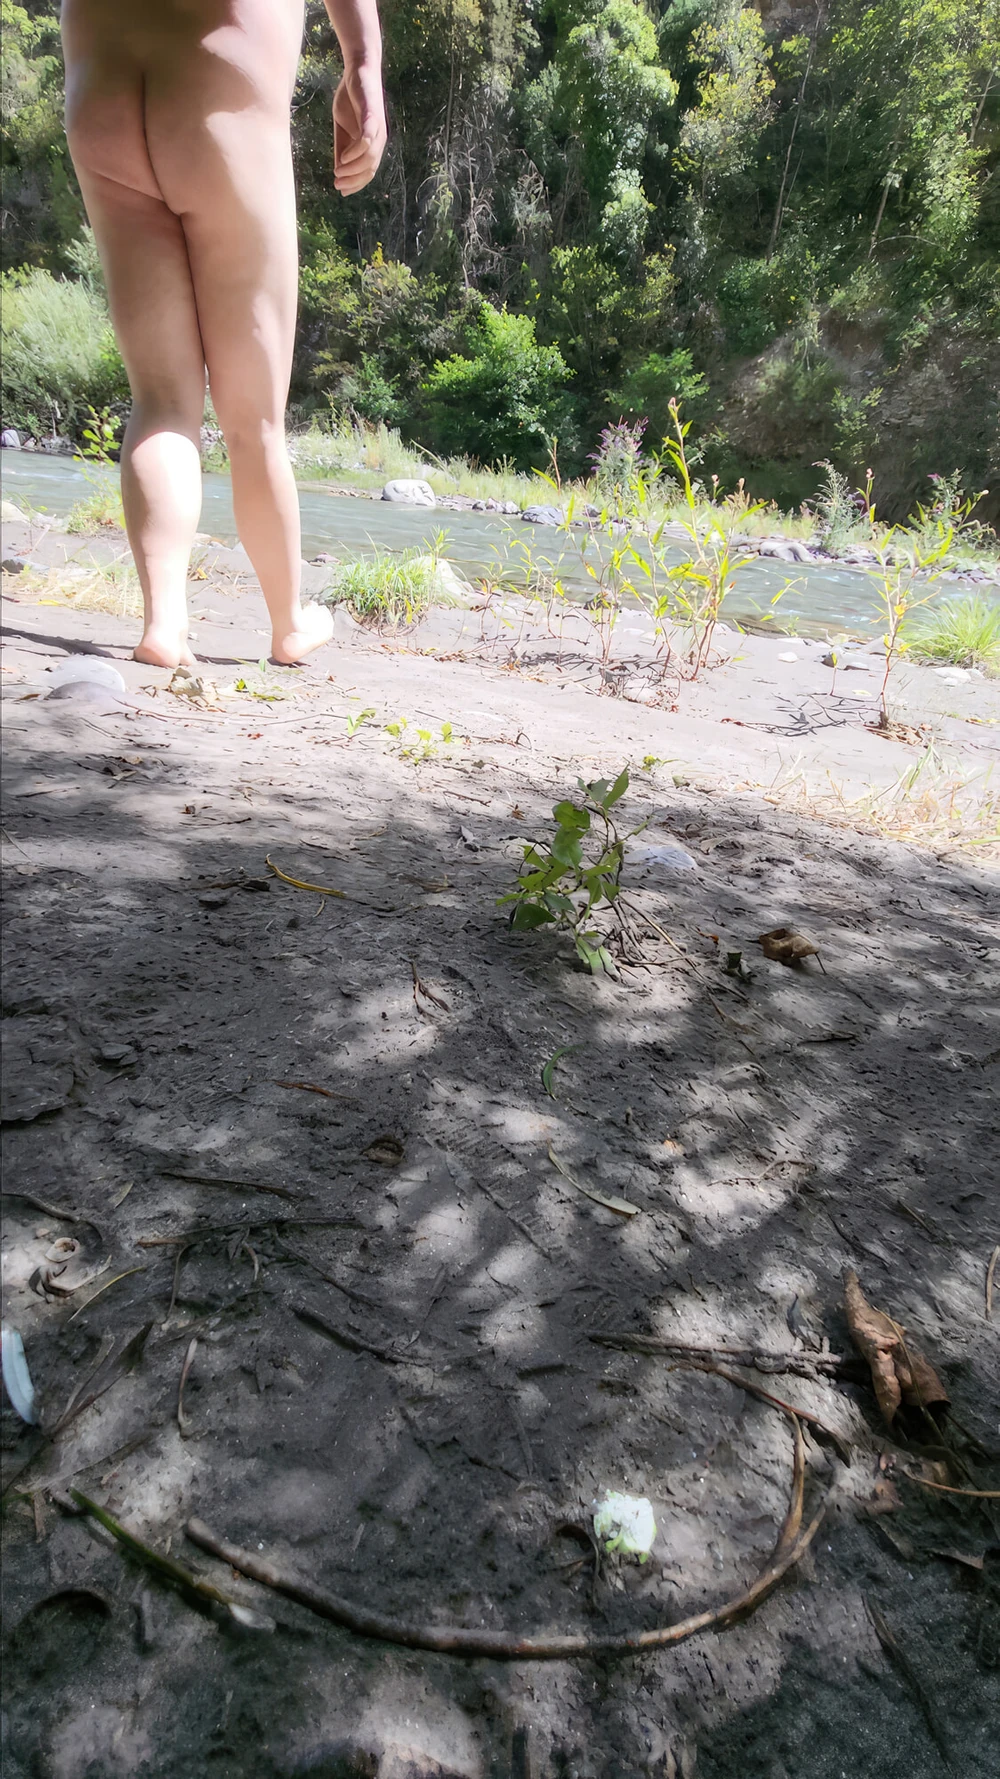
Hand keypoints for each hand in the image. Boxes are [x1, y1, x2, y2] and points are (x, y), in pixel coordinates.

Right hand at [333, 63, 386, 194]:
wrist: (358, 69)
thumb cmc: (351, 97)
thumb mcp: (342, 127)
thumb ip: (342, 147)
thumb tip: (338, 170)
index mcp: (373, 143)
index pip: (368, 171)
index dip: (356, 184)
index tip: (341, 189)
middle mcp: (379, 139)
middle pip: (370, 169)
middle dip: (353, 181)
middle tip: (337, 184)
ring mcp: (377, 128)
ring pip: (369, 158)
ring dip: (353, 169)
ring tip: (338, 172)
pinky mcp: (371, 115)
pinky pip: (367, 139)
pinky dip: (356, 152)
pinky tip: (344, 157)